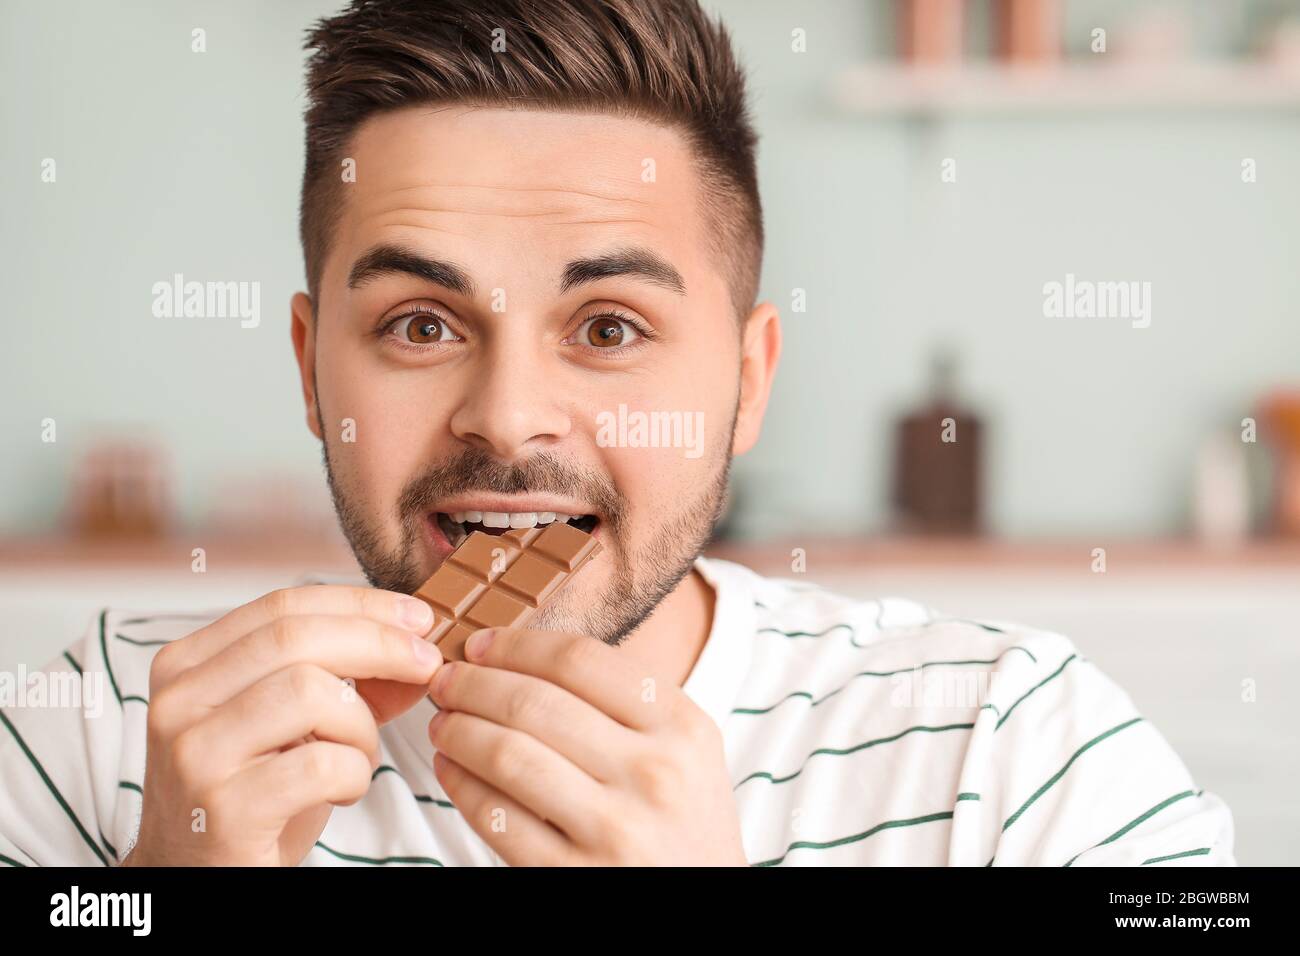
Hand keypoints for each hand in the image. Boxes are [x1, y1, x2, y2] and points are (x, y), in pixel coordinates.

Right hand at [123, 586, 442, 865]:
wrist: (198, 880)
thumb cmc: (252, 799)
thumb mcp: (294, 725)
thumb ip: (347, 681)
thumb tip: (418, 645)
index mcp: (188, 665)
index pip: (283, 606)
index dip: (361, 604)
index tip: (418, 617)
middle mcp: (179, 701)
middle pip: (296, 637)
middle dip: (379, 644)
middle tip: (426, 664)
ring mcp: (194, 754)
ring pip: (309, 692)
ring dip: (361, 723)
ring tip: (360, 755)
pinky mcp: (222, 809)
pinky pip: (320, 764)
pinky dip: (354, 773)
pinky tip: (344, 790)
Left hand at [426, 627, 747, 865]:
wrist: (703, 900)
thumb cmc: (681, 818)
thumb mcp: (684, 749)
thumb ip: (623, 703)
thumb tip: (520, 657)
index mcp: (681, 725)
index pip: (580, 660)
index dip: (516, 646)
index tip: (481, 644)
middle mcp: (653, 772)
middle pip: (534, 703)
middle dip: (472, 684)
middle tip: (444, 680)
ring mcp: (615, 828)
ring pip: (508, 754)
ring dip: (458, 730)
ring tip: (443, 723)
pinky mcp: (574, 875)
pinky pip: (497, 818)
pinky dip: (460, 785)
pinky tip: (451, 770)